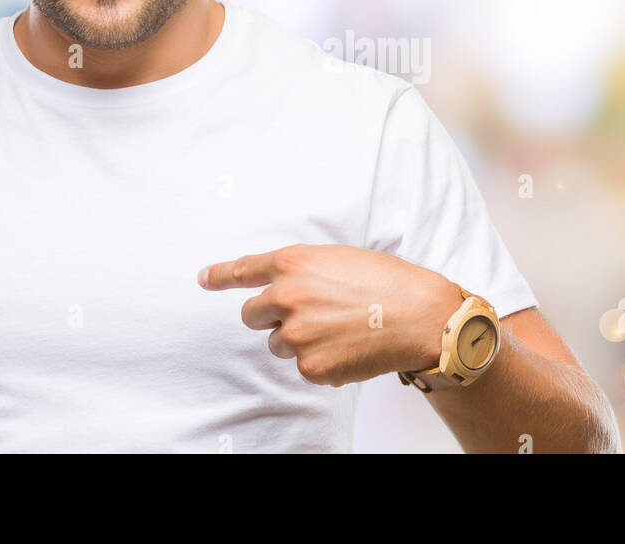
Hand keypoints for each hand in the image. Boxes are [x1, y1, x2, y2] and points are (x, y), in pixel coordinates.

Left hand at [198, 243, 462, 386]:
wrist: (420, 316)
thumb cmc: (387, 281)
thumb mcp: (339, 258)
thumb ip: (302, 270)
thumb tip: (280, 286)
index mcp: (293, 263)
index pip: (244, 270)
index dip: (220, 275)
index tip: (204, 279)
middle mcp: (286, 297)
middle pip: (252, 315)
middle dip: (272, 317)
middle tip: (309, 314)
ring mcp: (296, 334)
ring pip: (277, 344)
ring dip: (299, 340)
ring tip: (339, 329)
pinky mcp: (310, 366)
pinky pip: (302, 366)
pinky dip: (320, 361)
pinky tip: (348, 347)